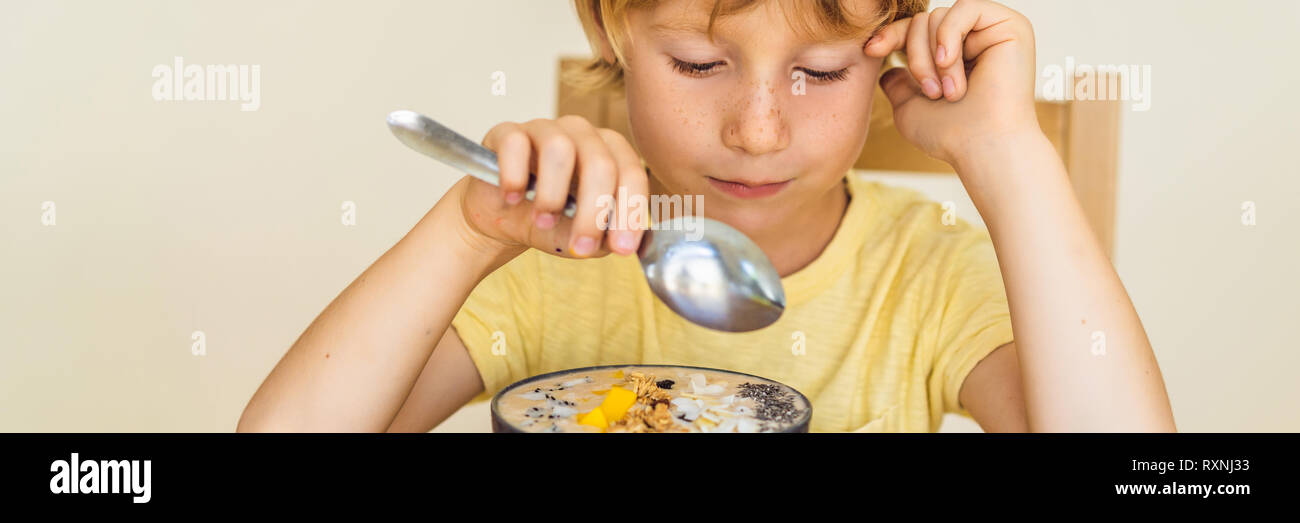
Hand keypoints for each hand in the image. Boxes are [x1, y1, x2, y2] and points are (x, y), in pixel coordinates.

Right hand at [458, 115, 647, 259]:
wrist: (502, 219)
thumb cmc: (550, 223)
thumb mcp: (582, 237)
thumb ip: (605, 238)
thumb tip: (621, 243)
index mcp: (611, 154)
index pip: (631, 173)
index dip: (630, 211)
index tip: (622, 248)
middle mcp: (583, 134)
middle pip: (600, 162)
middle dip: (592, 211)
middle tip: (580, 247)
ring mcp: (546, 129)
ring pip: (559, 149)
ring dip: (551, 194)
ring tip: (542, 221)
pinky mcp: (507, 132)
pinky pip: (515, 143)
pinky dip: (514, 175)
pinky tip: (512, 197)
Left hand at [863, 0, 1040, 166]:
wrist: (983, 148)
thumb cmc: (950, 135)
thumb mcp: (911, 108)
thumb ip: (899, 85)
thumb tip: (889, 69)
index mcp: (958, 57)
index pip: (917, 32)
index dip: (892, 36)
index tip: (870, 50)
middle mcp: (977, 40)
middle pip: (924, 22)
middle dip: (917, 56)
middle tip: (932, 93)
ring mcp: (994, 31)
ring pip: (938, 17)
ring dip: (933, 57)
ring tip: (948, 91)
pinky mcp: (1010, 25)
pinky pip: (965, 7)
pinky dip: (948, 36)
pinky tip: (950, 63)